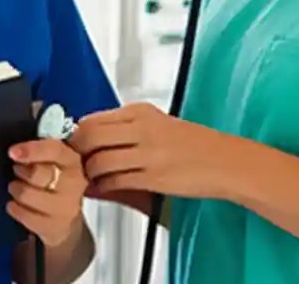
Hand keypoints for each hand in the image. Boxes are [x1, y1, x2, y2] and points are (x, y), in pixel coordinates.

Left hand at [7, 139, 87, 246]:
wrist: (67, 219)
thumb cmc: (54, 182)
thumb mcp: (54, 161)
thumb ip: (40, 150)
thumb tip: (17, 148)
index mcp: (72, 160)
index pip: (54, 150)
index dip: (31, 150)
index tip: (12, 152)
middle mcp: (74, 183)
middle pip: (37, 173)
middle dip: (20, 170)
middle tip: (17, 170)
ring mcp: (67, 207)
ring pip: (26, 194)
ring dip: (15, 189)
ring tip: (16, 187)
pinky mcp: (56, 227)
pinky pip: (25, 216)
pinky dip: (14, 208)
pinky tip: (14, 205)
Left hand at [71, 102, 234, 201]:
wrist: (224, 161)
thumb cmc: (191, 144)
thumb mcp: (157, 123)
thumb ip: (125, 126)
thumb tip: (89, 134)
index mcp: (140, 111)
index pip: (92, 118)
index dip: (76, 134)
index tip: (73, 145)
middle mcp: (142, 128)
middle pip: (89, 136)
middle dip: (77, 152)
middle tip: (75, 162)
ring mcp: (148, 153)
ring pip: (99, 161)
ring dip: (90, 173)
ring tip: (91, 177)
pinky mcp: (154, 177)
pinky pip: (116, 181)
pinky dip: (104, 186)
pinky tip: (105, 187)